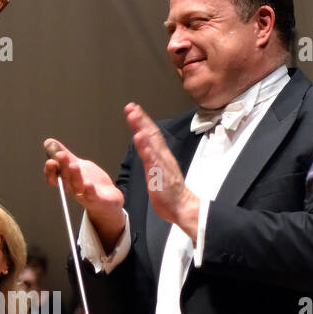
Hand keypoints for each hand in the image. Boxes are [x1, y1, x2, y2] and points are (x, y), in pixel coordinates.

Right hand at [42, 138, 124, 251]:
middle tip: (61, 155)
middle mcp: (73, 189)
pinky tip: (88, 184)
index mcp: (66, 181)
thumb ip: (65, 155)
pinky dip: (89, 190)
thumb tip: (48, 142)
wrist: (108, 199)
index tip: (50, 161)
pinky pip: (92, 196)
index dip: (50, 171)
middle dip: (63, 166)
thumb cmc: (91, 182)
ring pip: (77, 187)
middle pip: (65, 179)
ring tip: (74, 165)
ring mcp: (85, 195)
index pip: (53, 178)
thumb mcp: (77, 165)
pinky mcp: (97, 200)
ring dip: (74, 176)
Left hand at [123, 102, 199, 240]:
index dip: (143, 121)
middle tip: (131, 106)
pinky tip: (139, 137)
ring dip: (141, 126)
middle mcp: (162, 157)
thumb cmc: (170, 193)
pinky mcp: (159, 174)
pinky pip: (151, 158)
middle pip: (151, 133)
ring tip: (133, 115)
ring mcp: (161, 164)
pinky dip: (145, 146)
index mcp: (162, 156)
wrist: (182, 207)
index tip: (134, 109)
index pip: (152, 135)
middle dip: (141, 118)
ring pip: (151, 142)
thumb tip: (147, 151)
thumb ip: (153, 160)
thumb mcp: (159, 172)